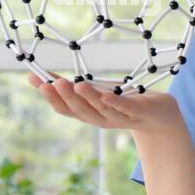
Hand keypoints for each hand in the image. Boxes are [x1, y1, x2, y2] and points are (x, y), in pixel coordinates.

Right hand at [27, 71, 182, 135]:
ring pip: (101, 110)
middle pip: (80, 110)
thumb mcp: (94, 92)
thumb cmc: (122, 100)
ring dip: (88, 98)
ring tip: (76, 85)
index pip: (65, 109)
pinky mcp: (140, 112)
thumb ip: (68, 86)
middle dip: (65, 97)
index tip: (36, 81)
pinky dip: (116, 103)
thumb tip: (34, 74)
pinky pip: (126, 108)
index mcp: (89, 114)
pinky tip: (107, 96)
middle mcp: (102, 119)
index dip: (50, 97)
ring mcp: (121, 117)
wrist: (160, 115)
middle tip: (52, 83)